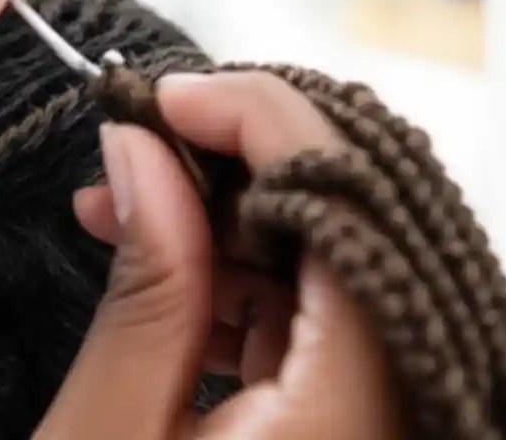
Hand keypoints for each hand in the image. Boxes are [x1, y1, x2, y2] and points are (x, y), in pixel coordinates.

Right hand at [38, 73, 406, 438]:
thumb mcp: (106, 436)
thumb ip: (147, 293)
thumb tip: (142, 151)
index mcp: (348, 418)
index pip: (352, 214)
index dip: (269, 125)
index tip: (173, 98)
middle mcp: (398, 414)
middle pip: (358, 227)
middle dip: (245, 166)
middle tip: (144, 139)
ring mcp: (382, 419)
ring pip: (335, 266)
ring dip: (231, 224)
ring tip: (121, 212)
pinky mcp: (354, 425)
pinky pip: (318, 322)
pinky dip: (243, 284)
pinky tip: (165, 274)